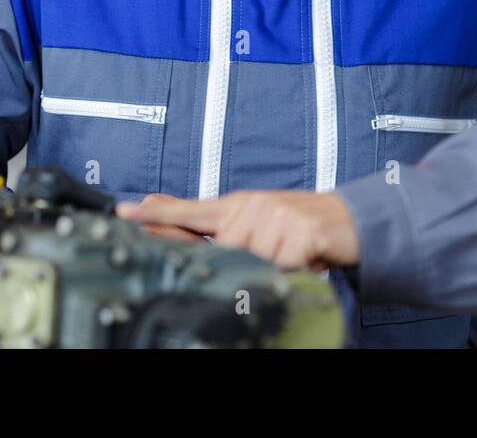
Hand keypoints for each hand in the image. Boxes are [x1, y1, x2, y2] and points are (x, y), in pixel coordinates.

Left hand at [115, 190, 358, 270]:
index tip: (125, 213)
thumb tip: (170, 216)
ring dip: (277, 266)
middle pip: (226, 250)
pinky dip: (300, 269)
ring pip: (258, 263)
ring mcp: (278, 217)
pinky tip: (309, 257)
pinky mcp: (302, 231)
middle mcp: (254, 207)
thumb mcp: (257, 222)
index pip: (191, 211)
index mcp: (239, 206)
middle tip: (272, 253)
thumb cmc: (300, 225)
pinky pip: (288, 268)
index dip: (158, 214)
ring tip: (293, 255)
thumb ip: (218, 225)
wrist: (351, 220)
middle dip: (243, 259)